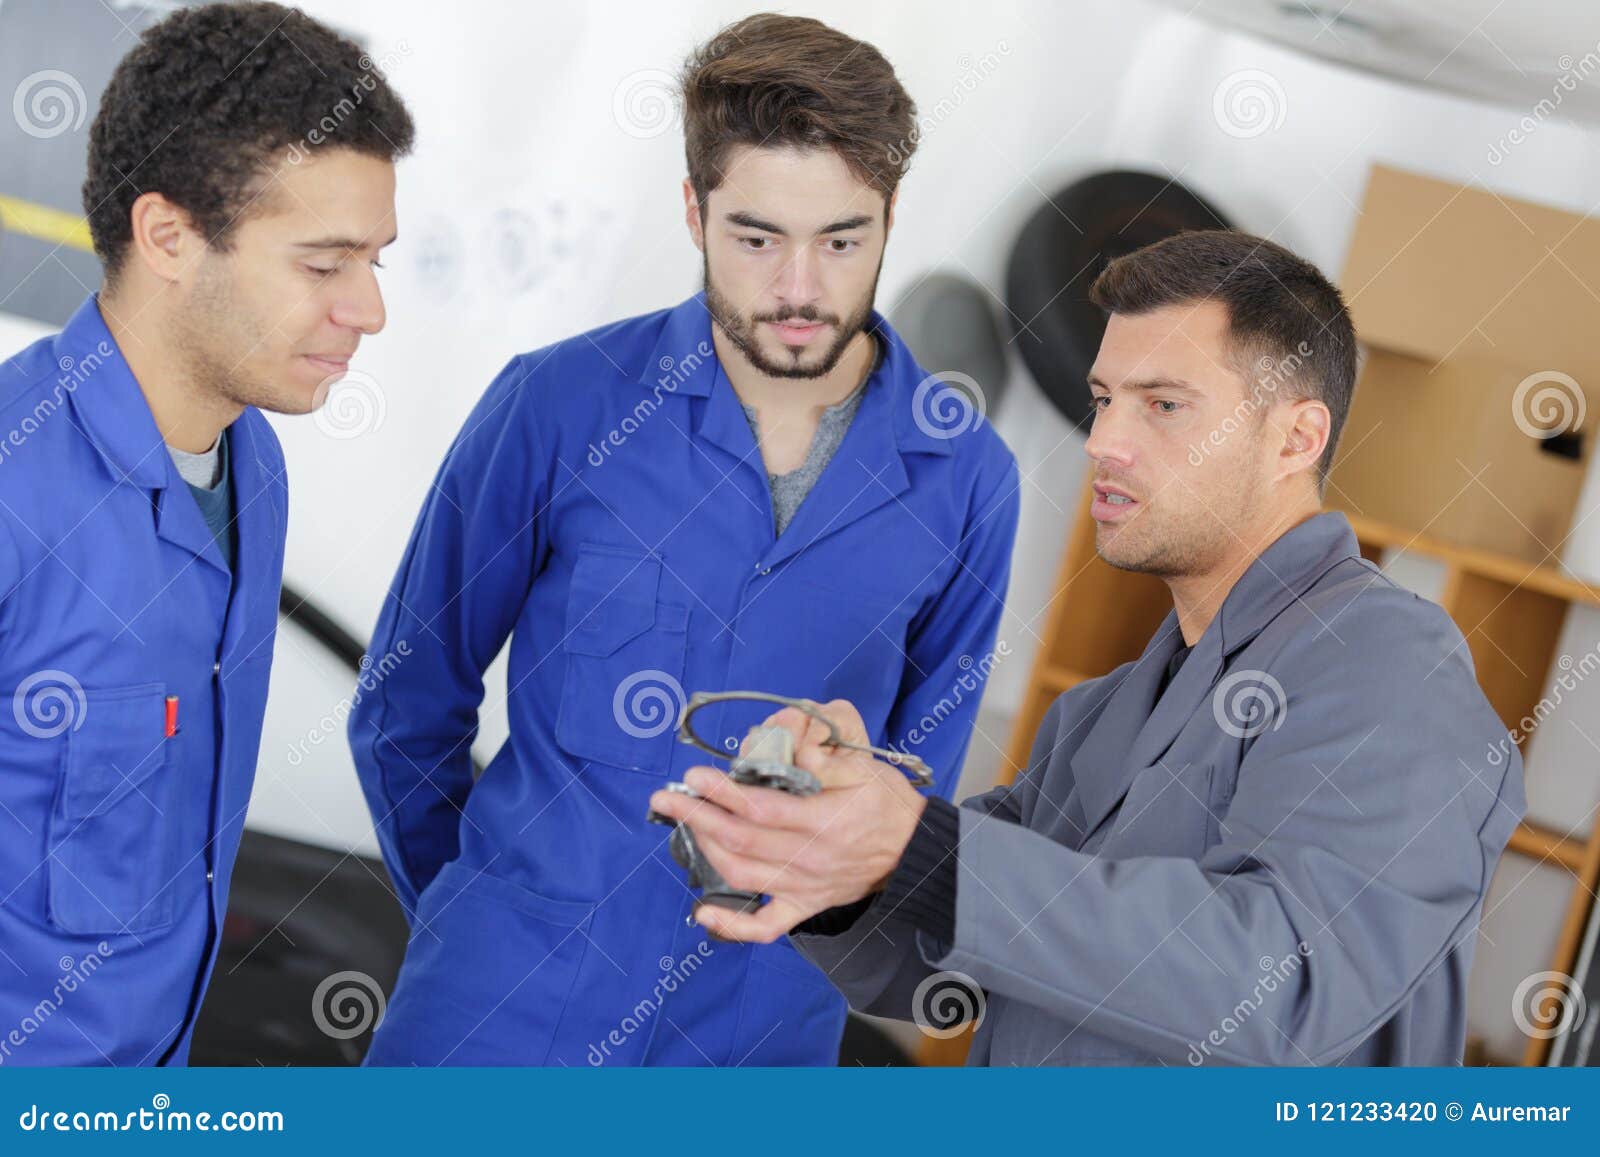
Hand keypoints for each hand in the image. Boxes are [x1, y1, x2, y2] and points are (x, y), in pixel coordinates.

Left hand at [648, 700, 927, 942]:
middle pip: (740, 841)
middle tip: (666, 797)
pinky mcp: (805, 905)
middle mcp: (810, 860)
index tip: (694, 775)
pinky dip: (732, 926)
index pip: (762, 809)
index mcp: (824, 822)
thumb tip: (778, 742)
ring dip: (704, 849)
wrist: (914, 850)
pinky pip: (766, 926)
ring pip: (742, 876)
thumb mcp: (862, 767)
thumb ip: (819, 757)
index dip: (723, 793)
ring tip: (682, 824)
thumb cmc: (885, 802)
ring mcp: (805, 888)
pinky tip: (702, 912)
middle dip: (697, 817)